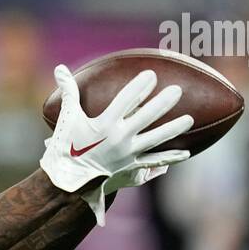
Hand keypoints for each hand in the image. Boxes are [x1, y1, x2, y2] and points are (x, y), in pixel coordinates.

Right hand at [39, 64, 192, 224]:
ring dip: (173, 128)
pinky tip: (185, 153)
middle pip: (146, 117)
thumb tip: (59, 68)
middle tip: (177, 90)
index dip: (139, 86)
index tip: (151, 75)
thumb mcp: (66, 118)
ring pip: (155, 139)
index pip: (125, 100)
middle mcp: (118, 138)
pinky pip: (153, 162)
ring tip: (189, 119)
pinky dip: (169, 158)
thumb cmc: (65, 146)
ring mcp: (127, 154)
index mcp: (103, 124)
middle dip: (163, 102)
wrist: (67, 181)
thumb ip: (68, 92)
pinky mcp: (131, 168)